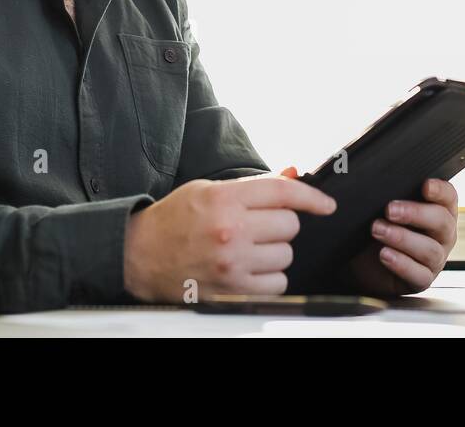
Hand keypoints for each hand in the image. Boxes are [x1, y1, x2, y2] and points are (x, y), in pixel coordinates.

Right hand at [122, 171, 335, 301]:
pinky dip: (270, 277)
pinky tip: (249, 269)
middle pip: (289, 225)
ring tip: (249, 249)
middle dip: (280, 225)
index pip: (283, 192)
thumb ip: (253, 186)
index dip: (311, 197)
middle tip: (259, 227)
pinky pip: (277, 283)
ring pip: (286, 255)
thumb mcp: (208, 190)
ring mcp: (233, 264)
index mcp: (224, 200)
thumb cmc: (173, 220)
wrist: (138, 256)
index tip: (326, 204)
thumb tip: (292, 174)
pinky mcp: (233, 291)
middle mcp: (231, 231)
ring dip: (275, 252)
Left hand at [344, 178, 458, 296]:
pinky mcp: (422, 279)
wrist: (363, 262)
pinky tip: (385, 254)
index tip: (425, 186)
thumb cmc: (379, 225)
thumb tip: (371, 170)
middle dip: (416, 213)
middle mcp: (442, 234)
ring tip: (378, 230)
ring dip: (402, 238)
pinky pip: (419, 274)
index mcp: (439, 210)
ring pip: (430, 249)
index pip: (449, 197)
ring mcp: (435, 258)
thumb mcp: (380, 205)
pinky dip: (401, 264)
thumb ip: (385, 190)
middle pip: (442, 221)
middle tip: (390, 209)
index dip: (440, 191)